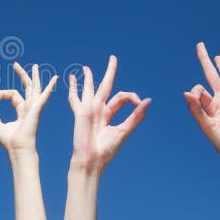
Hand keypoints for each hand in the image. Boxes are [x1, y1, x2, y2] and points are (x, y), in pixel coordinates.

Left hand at [0, 62, 57, 155]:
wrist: (17, 149)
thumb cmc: (8, 140)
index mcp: (21, 110)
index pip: (11, 94)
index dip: (1, 94)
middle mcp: (29, 107)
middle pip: (26, 87)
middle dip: (22, 75)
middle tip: (15, 64)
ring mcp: (34, 108)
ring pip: (35, 88)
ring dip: (34, 76)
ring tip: (34, 66)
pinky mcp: (37, 109)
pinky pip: (44, 95)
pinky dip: (50, 87)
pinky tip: (55, 78)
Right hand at [68, 56, 150, 172]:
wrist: (91, 161)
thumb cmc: (106, 150)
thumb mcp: (123, 131)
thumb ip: (135, 116)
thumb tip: (148, 100)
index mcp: (109, 114)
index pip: (121, 97)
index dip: (132, 97)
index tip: (138, 102)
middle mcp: (98, 110)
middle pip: (106, 86)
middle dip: (110, 72)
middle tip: (113, 58)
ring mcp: (89, 110)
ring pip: (90, 89)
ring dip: (89, 78)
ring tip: (86, 68)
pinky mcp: (80, 112)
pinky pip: (75, 98)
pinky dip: (73, 88)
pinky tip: (71, 79)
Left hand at [184, 42, 219, 166]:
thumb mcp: (206, 126)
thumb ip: (196, 109)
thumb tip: (186, 92)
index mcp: (210, 105)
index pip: (200, 89)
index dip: (196, 90)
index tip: (197, 96)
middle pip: (213, 76)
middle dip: (206, 61)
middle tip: (200, 45)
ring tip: (217, 57)